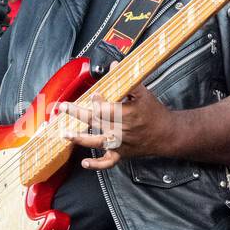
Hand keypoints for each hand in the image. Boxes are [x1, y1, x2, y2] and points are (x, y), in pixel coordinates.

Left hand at [54, 85, 175, 170]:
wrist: (167, 134)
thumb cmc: (154, 113)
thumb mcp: (144, 94)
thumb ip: (128, 81)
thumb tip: (114, 64)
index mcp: (126, 114)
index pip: (105, 108)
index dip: (97, 101)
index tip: (95, 94)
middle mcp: (120, 130)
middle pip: (95, 121)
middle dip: (78, 113)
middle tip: (63, 107)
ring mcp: (119, 143)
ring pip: (96, 141)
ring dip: (79, 138)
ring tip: (65, 134)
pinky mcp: (120, 153)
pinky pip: (107, 162)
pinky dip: (96, 165)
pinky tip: (84, 163)